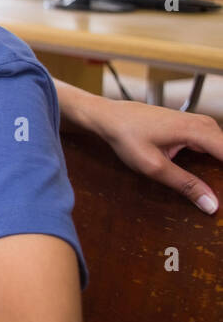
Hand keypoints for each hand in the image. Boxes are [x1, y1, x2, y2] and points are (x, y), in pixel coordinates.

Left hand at [87, 98, 222, 213]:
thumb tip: (211, 204)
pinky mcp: (194, 127)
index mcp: (197, 131)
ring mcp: (200, 123)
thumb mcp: (153, 166)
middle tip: (221, 198)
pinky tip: (213, 176)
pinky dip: (217, 159)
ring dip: (220, 168)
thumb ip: (185, 185)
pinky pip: (215, 145)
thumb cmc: (127, 136)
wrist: (110, 116)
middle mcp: (204, 124)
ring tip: (218, 189)